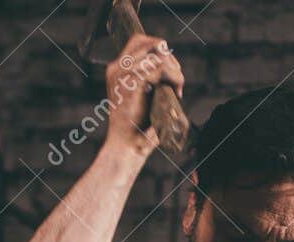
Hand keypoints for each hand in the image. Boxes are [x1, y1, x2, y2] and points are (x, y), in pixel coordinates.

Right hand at [103, 34, 183, 154]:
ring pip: (157, 55)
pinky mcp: (133, 82)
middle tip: (177, 78)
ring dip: (174, 69)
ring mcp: (123, 74)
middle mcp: (116, 68)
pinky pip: (160, 67)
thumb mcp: (140, 97)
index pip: (139, 42)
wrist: (126, 146)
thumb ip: (149, 78)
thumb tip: (171, 64)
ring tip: (178, 87)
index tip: (170, 70)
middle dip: (168, 57)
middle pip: (148, 42)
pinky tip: (177, 91)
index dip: (158, 49)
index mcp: (115, 71)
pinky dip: (174, 77)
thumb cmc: (136, 128)